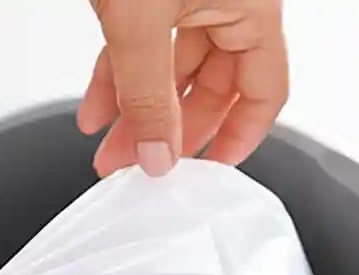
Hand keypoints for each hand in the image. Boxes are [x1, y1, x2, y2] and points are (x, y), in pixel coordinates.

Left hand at [79, 0, 288, 177]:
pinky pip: (137, 45)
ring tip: (109, 150)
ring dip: (135, 113)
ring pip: (168, 70)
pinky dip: (116, 78)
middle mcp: (226, 3)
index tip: (210, 173)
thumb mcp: (141, 22)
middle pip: (212, 87)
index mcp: (251, 7)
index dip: (239, 137)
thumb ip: (147, 92)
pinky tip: (95, 110)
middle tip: (143, 167)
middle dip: (169, 132)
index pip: (263, 91)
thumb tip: (156, 151)